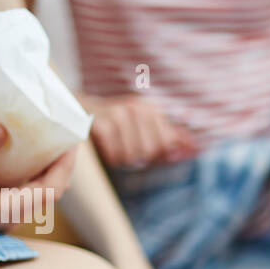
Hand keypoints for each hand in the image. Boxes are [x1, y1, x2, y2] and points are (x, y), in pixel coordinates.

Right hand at [0, 123, 75, 231]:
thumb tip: (3, 129)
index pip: (48, 192)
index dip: (64, 167)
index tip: (71, 141)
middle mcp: (8, 218)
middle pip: (50, 191)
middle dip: (62, 163)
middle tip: (65, 131)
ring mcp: (4, 215)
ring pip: (39, 190)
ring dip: (48, 165)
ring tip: (51, 134)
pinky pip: (23, 188)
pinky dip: (31, 168)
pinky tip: (27, 145)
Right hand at [82, 94, 197, 168]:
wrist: (75, 113)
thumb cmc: (115, 127)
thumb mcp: (145, 130)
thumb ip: (172, 139)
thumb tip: (195, 148)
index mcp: (150, 110)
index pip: (167, 144)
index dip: (157, 155)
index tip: (145, 152)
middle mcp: (136, 108)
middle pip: (151, 151)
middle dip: (140, 158)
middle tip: (127, 152)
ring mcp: (117, 114)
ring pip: (133, 155)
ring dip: (124, 160)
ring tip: (115, 150)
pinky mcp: (100, 123)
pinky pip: (114, 154)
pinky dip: (111, 158)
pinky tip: (106, 152)